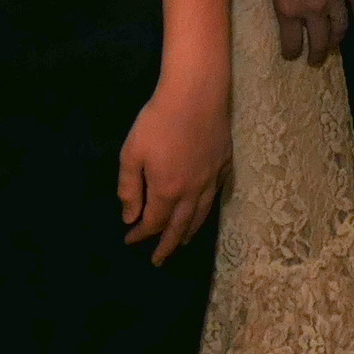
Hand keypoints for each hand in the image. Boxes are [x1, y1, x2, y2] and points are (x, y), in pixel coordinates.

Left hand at [119, 78, 228, 263]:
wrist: (196, 93)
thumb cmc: (158, 121)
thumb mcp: (132, 153)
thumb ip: (129, 188)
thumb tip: (130, 217)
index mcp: (167, 191)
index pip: (153, 222)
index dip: (140, 234)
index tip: (129, 240)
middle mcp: (193, 191)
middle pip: (180, 226)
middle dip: (167, 245)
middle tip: (159, 260)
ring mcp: (212, 177)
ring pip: (202, 214)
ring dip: (190, 232)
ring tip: (182, 243)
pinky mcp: (225, 162)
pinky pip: (219, 193)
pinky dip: (210, 207)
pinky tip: (206, 208)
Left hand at [265, 0, 353, 63]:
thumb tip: (292, 11)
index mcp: (288, 8)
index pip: (292, 44)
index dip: (292, 52)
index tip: (293, 55)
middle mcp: (314, 8)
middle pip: (320, 42)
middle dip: (317, 54)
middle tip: (316, 60)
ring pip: (341, 27)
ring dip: (337, 37)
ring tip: (335, 41)